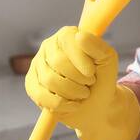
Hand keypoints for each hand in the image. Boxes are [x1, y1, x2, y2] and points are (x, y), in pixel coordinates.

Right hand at [25, 26, 139, 139]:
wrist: (98, 104)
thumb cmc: (102, 78)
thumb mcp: (108, 60)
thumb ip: (97, 46)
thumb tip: (80, 36)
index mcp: (67, 35)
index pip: (68, 41)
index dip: (81, 60)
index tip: (92, 73)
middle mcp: (49, 46)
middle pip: (58, 62)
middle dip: (78, 79)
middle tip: (89, 83)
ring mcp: (37, 64)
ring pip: (50, 80)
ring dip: (72, 92)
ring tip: (82, 93)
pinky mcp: (31, 84)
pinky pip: (40, 95)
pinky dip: (60, 104)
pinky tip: (71, 104)